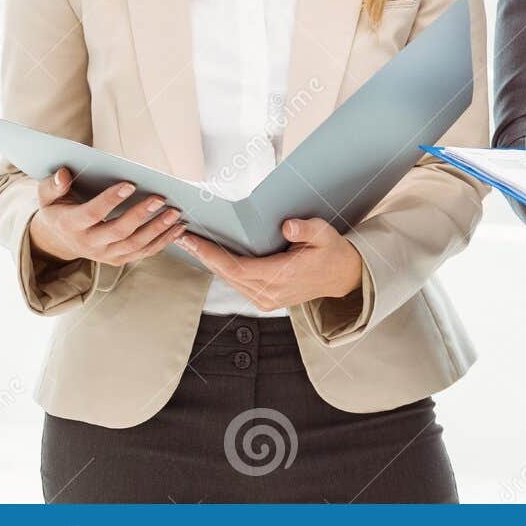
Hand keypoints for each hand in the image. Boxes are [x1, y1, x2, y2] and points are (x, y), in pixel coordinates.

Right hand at [27, 168, 185, 266]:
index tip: (130, 184)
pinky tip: (179, 227)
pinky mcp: (119, 259)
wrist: (60, 239)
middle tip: (160, 198)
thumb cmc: (59, 209)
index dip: (110, 200)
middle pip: (118, 232)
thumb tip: (63, 173)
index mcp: (70, 225)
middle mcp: (88, 244)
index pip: (92, 213)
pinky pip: (144, 252)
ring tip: (175, 213)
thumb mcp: (48, 196)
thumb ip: (53, 185)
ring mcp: (105, 254)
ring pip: (135, 245)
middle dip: (140, 215)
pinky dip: (164, 241)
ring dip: (158, 229)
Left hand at [176, 217, 362, 310]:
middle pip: (227, 275)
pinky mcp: (265, 299)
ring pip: (229, 281)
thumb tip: (287, 226)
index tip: (193, 240)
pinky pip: (238, 284)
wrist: (343, 277)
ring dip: (210, 263)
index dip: (212, 255)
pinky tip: (212, 256)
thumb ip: (306, 230)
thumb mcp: (325, 234)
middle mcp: (270, 293)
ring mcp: (267, 299)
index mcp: (282, 276)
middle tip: (182, 237)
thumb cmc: (332, 252)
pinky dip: (223, 270)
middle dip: (203, 256)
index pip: (237, 267)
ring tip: (192, 244)